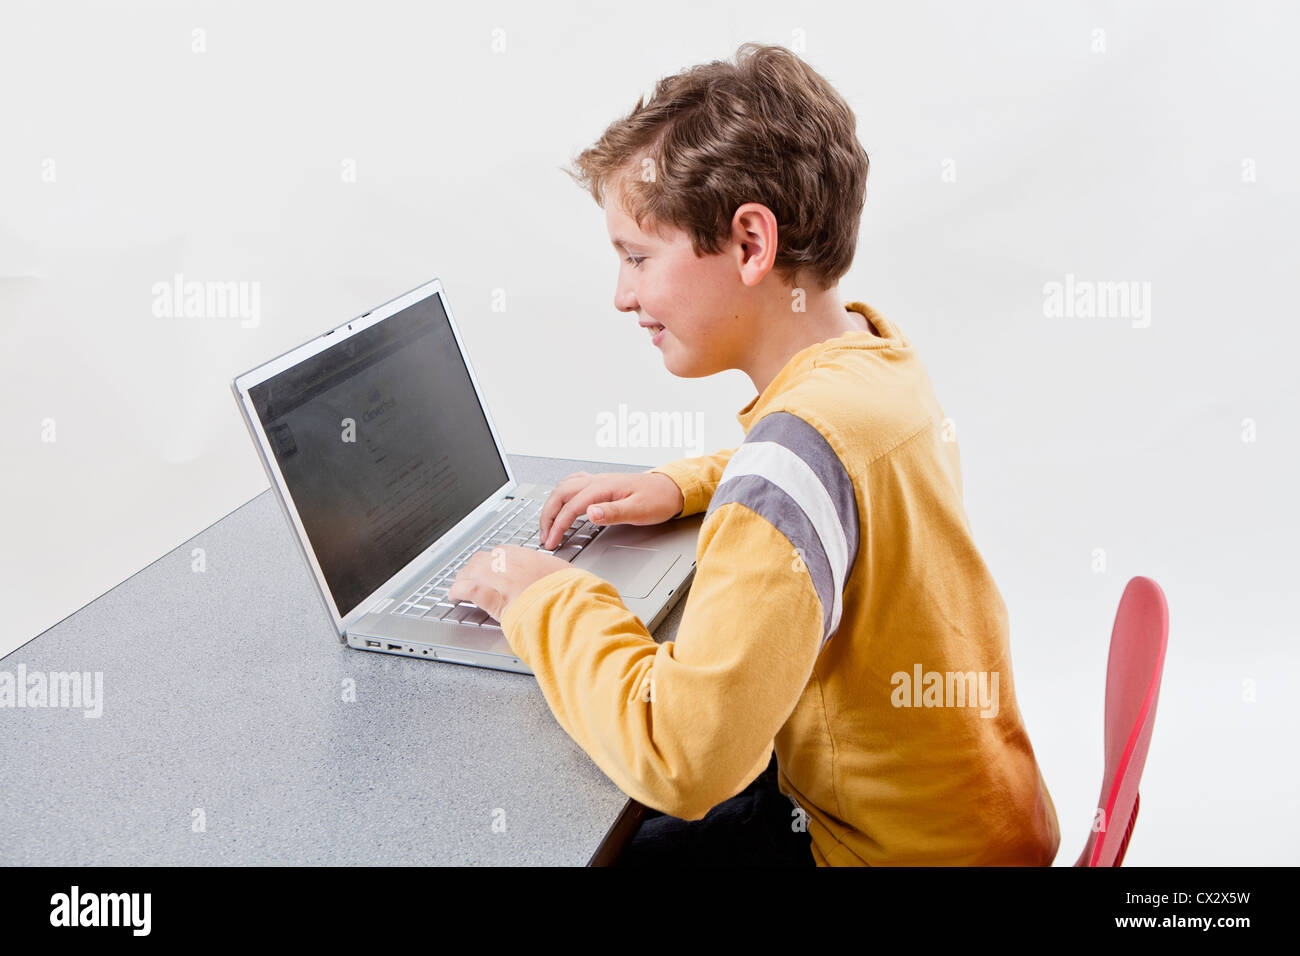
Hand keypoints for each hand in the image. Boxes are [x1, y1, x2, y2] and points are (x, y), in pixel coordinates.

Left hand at [446, 545, 574, 622]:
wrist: (567, 603)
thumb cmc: (569, 591)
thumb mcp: (563, 573)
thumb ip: (553, 572)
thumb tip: (559, 577)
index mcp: (526, 556)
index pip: (500, 553)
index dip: (492, 561)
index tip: (490, 567)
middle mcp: (510, 564)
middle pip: (481, 560)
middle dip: (473, 568)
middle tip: (470, 577)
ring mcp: (500, 579)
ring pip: (471, 571)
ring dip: (464, 578)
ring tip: (460, 586)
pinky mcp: (493, 597)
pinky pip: (468, 589)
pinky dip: (458, 591)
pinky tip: (454, 596)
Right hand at [538, 471, 684, 549]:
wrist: (672, 489)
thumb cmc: (659, 499)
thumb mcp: (638, 510)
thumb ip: (613, 512)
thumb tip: (590, 513)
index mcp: (603, 487)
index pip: (571, 507)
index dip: (558, 525)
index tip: (552, 542)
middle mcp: (598, 480)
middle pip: (560, 494)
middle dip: (547, 515)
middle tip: (544, 536)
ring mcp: (599, 480)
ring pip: (564, 488)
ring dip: (552, 505)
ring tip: (547, 524)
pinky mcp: (602, 484)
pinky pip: (573, 485)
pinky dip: (562, 495)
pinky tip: (562, 503)